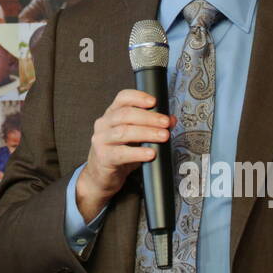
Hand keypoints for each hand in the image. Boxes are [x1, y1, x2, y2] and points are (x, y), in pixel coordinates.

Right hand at [75, 89, 172, 222]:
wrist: (101, 176)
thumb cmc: (120, 152)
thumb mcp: (135, 137)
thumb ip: (152, 126)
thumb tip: (172, 120)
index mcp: (111, 114)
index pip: (122, 98)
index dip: (138, 97)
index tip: (154, 101)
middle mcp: (103, 124)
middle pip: (125, 114)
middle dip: (148, 118)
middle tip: (165, 123)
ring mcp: (101, 140)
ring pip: (124, 132)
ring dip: (146, 133)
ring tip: (163, 136)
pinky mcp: (103, 157)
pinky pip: (121, 153)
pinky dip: (138, 153)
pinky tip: (150, 153)